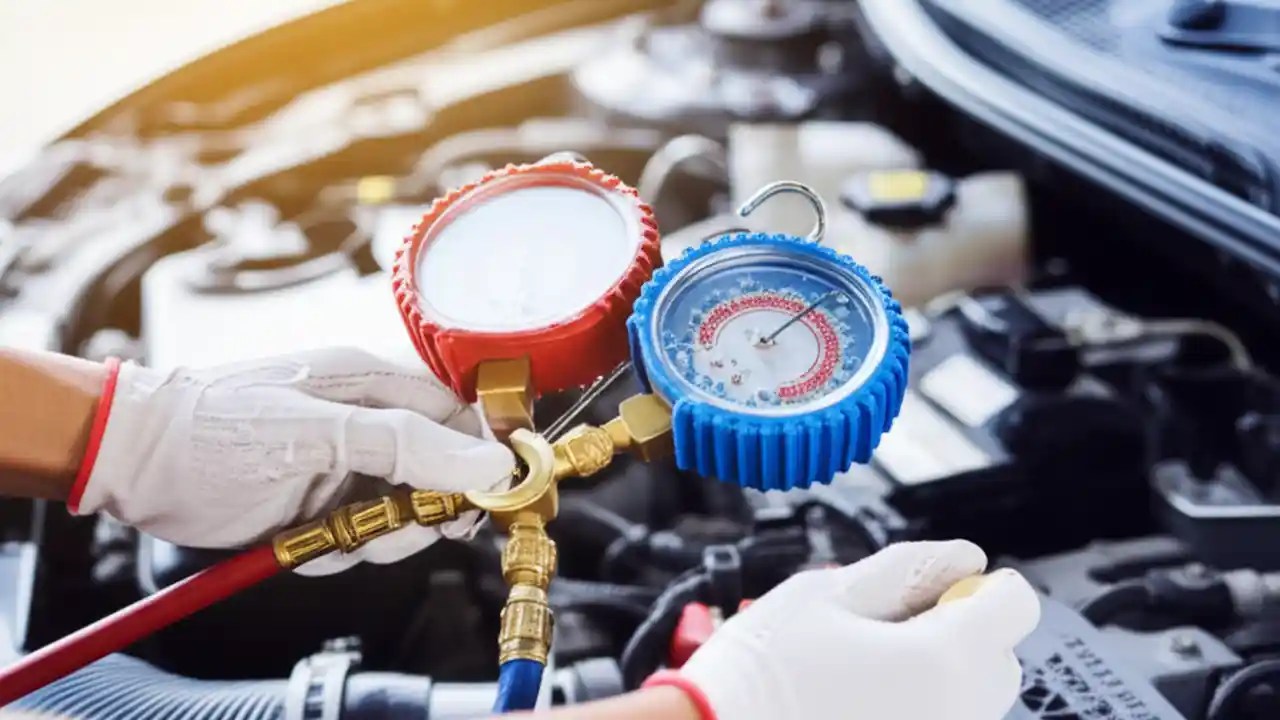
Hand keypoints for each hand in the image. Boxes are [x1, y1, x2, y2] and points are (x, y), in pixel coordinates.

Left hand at [71, 348, 513, 575]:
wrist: (128, 464)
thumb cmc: (211, 431)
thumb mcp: (313, 436)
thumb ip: (404, 444)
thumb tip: (487, 460)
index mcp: (370, 383)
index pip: (456, 416)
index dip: (478, 456)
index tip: (485, 496)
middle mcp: (364, 421)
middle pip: (437, 470)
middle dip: (422, 510)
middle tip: (394, 528)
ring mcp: (342, 462)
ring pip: (402, 511)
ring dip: (378, 537)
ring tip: (335, 537)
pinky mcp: (320, 501)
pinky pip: (361, 536)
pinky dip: (342, 551)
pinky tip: (304, 542)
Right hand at [672, 540, 1039, 719]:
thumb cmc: (761, 675)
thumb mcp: (825, 594)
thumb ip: (906, 568)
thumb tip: (964, 558)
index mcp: (944, 659)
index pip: (1017, 606)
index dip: (978, 585)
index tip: (934, 588)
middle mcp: (960, 715)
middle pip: (998, 660)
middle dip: (957, 633)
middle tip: (881, 630)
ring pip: (971, 700)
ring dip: (937, 676)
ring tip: (860, 672)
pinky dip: (914, 709)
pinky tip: (856, 706)